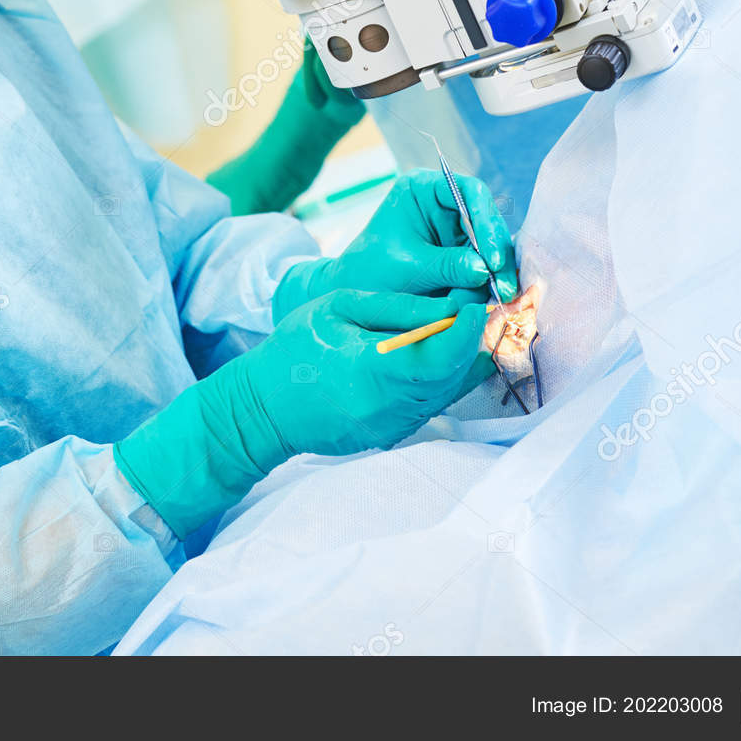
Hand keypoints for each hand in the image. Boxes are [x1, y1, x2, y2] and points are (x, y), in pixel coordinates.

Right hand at [114, 290, 490, 537]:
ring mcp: (393, 427)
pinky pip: (431, 406)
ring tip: (456, 330)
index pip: (442, 353)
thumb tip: (453, 304)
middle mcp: (389, 406)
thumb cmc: (296, 347)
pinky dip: (439, 380)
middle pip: (455, 374)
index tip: (476, 303)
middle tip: (474, 311)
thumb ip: (398, 307)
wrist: (264, 408)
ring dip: (459, 361)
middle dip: (470, 341)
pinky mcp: (393, 437)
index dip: (469, 328)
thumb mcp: (339, 307)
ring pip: (449, 392)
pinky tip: (430, 357)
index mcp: (373, 368)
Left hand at [273, 169, 516, 321]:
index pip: (468, 192)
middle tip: (505, 286)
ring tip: (499, 299)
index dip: (486, 221)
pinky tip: (495, 300)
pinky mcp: (463, 254)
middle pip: (486, 220)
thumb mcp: (409, 267)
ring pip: (491, 245)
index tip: (491, 258)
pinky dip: (489, 283)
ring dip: (496, 273)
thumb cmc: (373, 272)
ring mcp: (456, 229)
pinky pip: (485, 265)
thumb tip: (484, 270)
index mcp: (424, 189)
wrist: (358, 296)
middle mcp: (445, 204)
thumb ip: (446, 265)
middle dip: (497, 254)